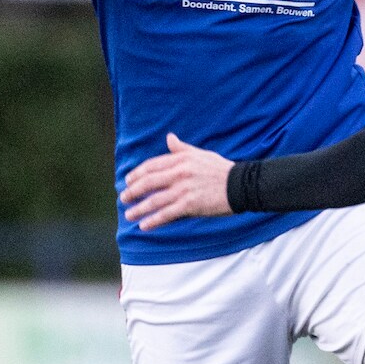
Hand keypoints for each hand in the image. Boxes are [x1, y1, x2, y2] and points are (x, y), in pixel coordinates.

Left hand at [120, 134, 235, 230]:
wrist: (241, 185)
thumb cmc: (221, 169)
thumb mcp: (200, 154)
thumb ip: (182, 149)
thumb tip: (169, 138)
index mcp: (181, 159)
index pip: (152, 165)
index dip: (137, 173)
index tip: (128, 180)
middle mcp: (179, 173)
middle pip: (149, 182)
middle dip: (133, 191)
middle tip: (123, 198)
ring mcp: (184, 190)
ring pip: (154, 200)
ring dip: (139, 208)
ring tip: (129, 214)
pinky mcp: (190, 205)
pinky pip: (166, 214)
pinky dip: (153, 220)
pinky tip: (144, 225)